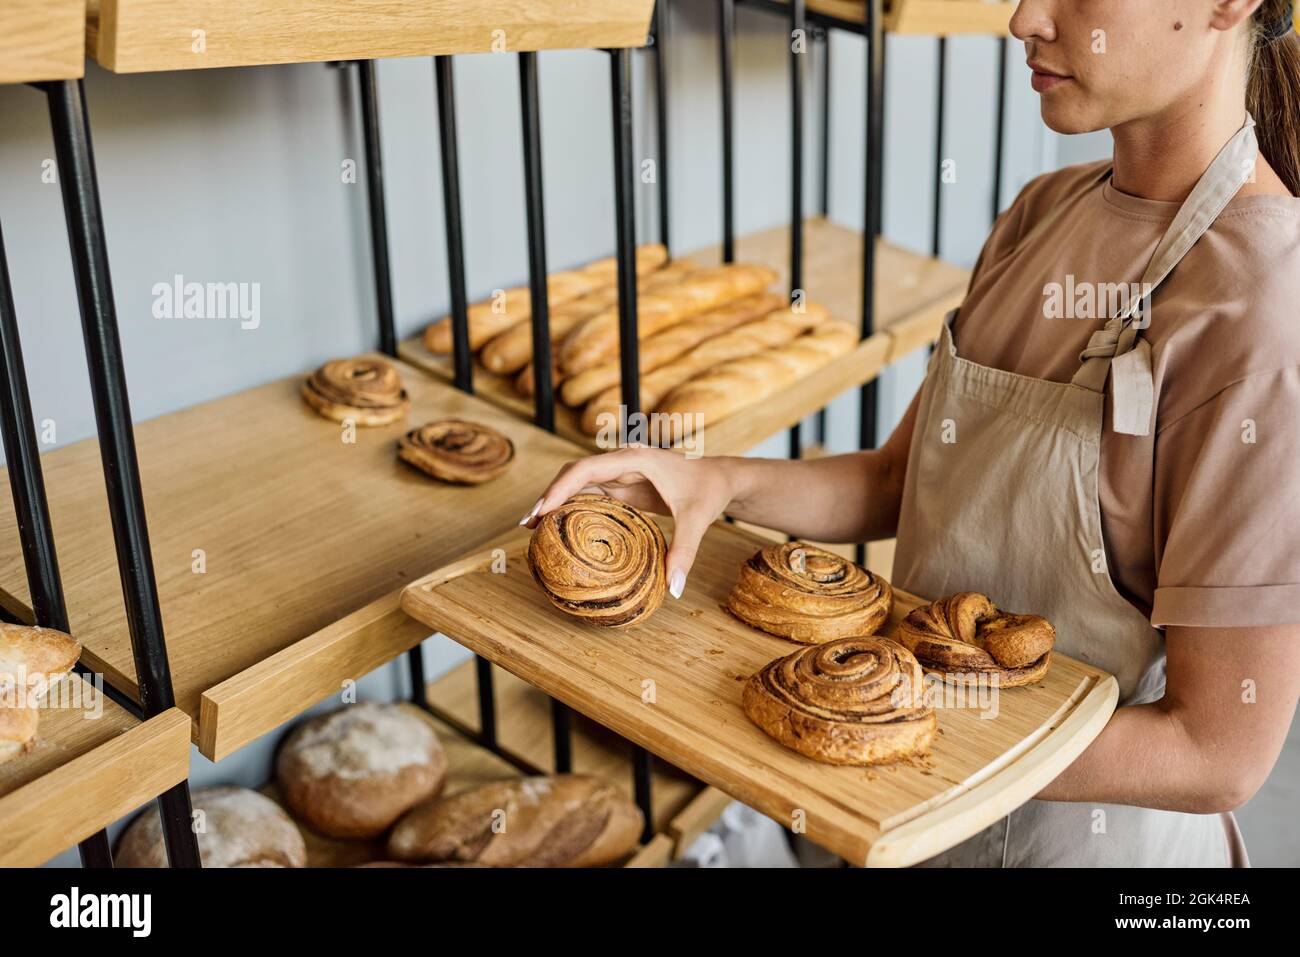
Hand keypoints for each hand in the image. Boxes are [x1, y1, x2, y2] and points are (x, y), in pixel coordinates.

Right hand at [520, 447, 735, 598]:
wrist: (721, 478)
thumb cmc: (709, 491)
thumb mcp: (698, 520)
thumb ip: (685, 553)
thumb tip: (673, 590)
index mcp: (636, 458)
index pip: (587, 470)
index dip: (560, 489)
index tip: (542, 512)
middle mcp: (622, 461)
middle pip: (574, 474)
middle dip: (548, 496)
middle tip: (526, 525)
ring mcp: (620, 473)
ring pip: (578, 483)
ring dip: (555, 501)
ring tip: (532, 529)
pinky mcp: (622, 486)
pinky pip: (589, 495)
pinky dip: (571, 507)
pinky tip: (558, 529)